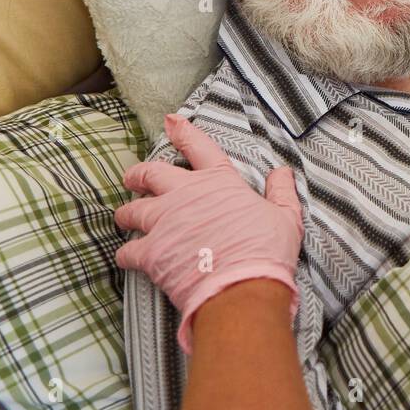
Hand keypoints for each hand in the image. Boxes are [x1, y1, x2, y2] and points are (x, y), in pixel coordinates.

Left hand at [115, 113, 304, 354]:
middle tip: (132, 177)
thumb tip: (282, 172)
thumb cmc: (266, 252)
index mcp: (218, 182)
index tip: (170, 121)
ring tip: (124, 217)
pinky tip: (127, 256)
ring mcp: (164, 222)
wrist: (241, 289)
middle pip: (151, 173)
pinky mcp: (150, 252)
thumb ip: (281, 192)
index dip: (183, 132)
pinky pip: (127, 249)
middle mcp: (185, 195)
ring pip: (132, 209)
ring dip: (127, 212)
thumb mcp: (285, 217)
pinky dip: (125, 252)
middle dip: (139, 173)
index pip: (199, 147)